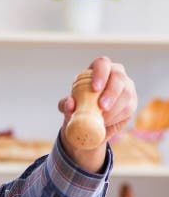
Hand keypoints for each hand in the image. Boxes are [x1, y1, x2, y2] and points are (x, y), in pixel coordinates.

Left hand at [58, 56, 136, 171]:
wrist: (85, 132)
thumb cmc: (74, 114)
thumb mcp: (68, 111)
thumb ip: (66, 106)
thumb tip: (68, 104)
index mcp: (96, 73)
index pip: (102, 64)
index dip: (100, 73)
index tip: (94, 87)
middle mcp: (114, 77)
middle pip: (119, 77)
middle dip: (112, 92)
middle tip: (101, 108)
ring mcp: (125, 89)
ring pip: (126, 93)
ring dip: (114, 107)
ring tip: (100, 119)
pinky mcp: (130, 103)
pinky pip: (128, 108)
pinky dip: (118, 116)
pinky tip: (107, 123)